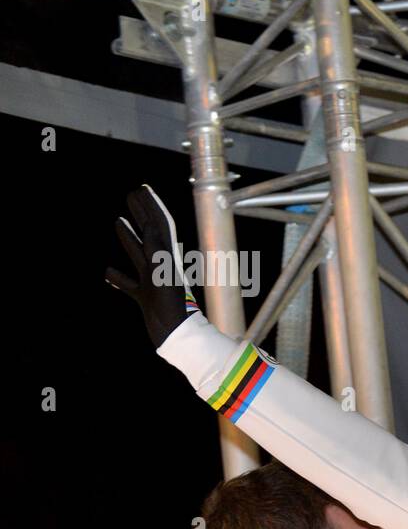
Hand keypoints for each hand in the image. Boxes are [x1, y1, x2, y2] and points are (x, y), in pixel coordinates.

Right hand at [104, 184, 198, 347]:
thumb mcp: (165, 277)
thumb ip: (160, 252)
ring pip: (138, 255)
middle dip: (141, 213)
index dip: (152, 206)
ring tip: (117, 221)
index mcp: (168, 259)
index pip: (161, 225)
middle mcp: (161, 267)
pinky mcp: (146, 299)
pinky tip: (106, 273)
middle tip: (131, 194)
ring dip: (129, 238)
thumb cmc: (175, 311)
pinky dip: (118, 277)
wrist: (179, 339)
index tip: (141, 188)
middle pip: (150, 233)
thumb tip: (153, 226)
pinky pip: (129, 285)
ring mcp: (153, 282)